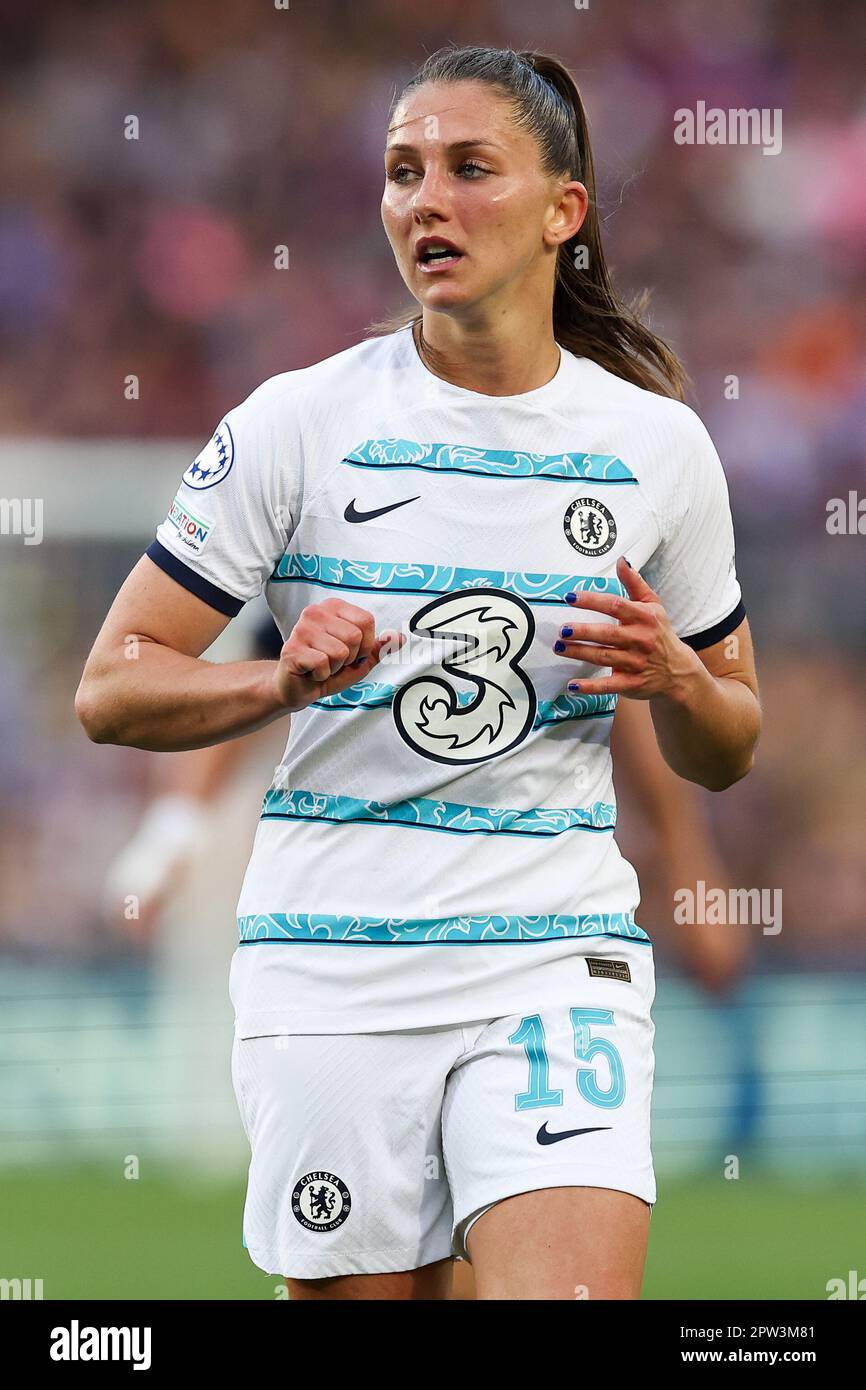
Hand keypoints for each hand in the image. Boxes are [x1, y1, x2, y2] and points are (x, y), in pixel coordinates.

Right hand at [273, 598, 403, 711]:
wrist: (298, 688)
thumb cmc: (328, 669)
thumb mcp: (360, 659)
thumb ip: (379, 648)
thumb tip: (400, 638)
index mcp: (333, 606)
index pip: (366, 620)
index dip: (366, 645)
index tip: (351, 654)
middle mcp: (315, 612)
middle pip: (355, 636)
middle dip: (350, 658)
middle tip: (333, 662)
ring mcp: (301, 629)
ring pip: (340, 652)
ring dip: (335, 668)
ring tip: (321, 666)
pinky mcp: (292, 649)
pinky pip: (323, 664)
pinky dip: (322, 675)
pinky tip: (311, 672)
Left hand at [552, 556, 695, 698]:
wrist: (678, 670)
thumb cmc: (660, 633)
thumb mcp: (653, 605)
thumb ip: (635, 584)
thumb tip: (621, 560)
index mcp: (644, 618)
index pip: (615, 606)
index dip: (592, 600)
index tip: (570, 597)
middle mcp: (640, 640)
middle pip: (607, 634)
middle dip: (584, 631)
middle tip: (563, 629)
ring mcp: (635, 663)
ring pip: (603, 657)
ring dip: (579, 653)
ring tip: (559, 647)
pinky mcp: (631, 684)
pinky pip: (609, 685)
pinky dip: (591, 687)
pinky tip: (573, 686)